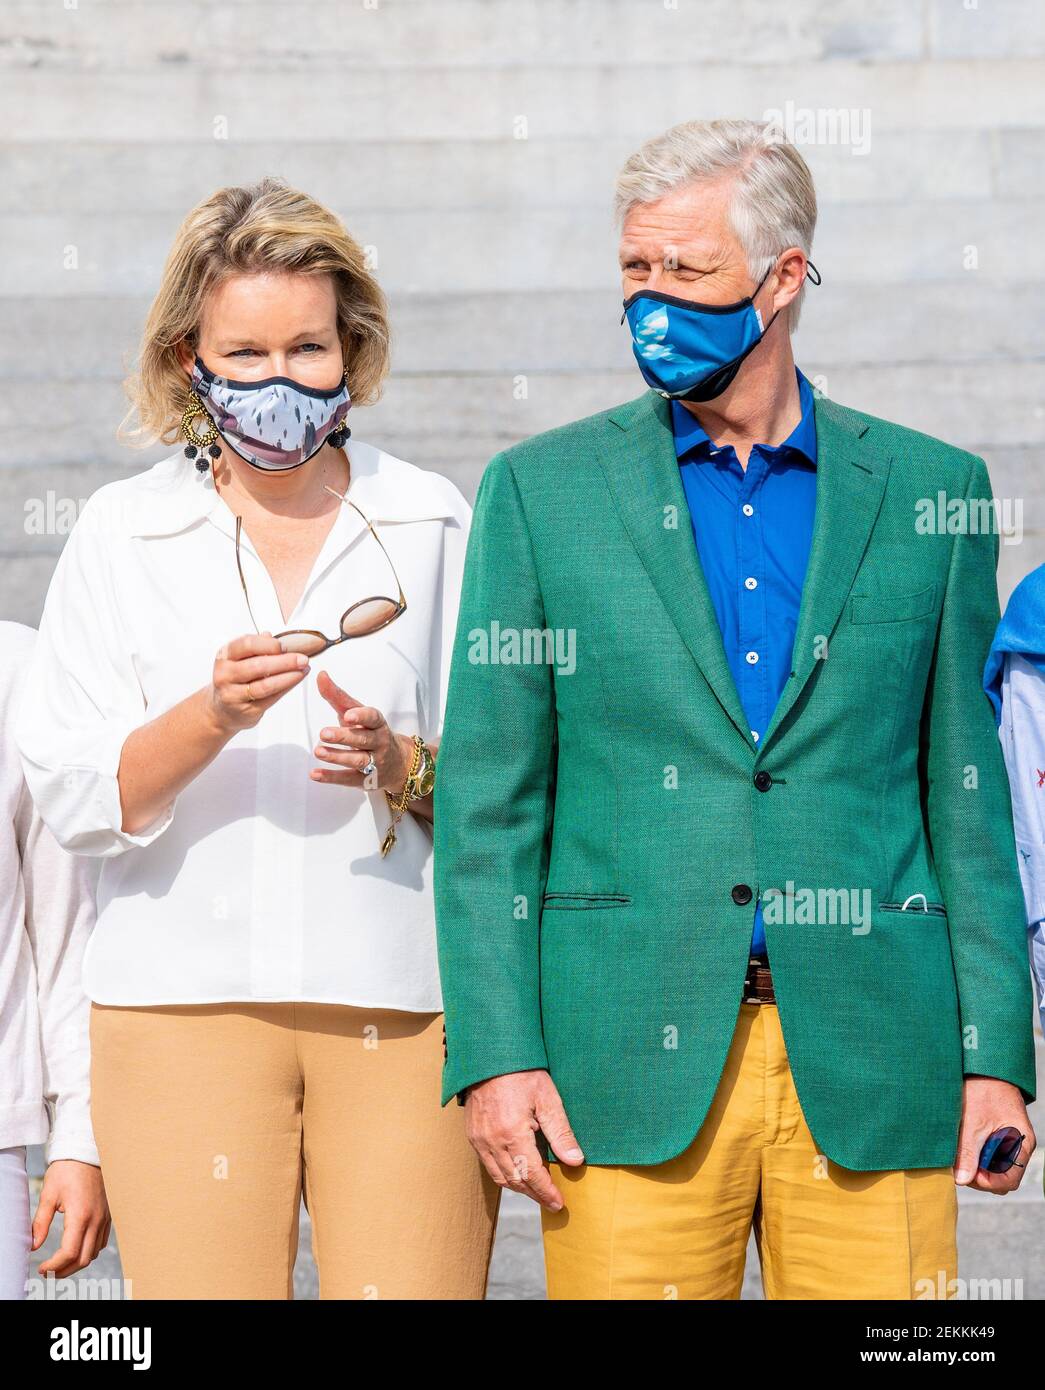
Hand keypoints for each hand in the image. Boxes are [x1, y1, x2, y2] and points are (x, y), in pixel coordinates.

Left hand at [33, 1161, 110, 1277]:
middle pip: (84, 1259)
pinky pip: (101, 1241)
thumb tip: (33, 1245)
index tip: (42, 1268)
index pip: (69, 1253)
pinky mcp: (107, 1214)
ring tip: (60, 1263)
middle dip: (65, 1271)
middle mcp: (96, 1219)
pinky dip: (89, 1251)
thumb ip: (40, 1223)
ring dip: (77, 1263)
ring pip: (94, 1252)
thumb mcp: (49, 1195)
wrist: (86, 1153)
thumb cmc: (67, 1170)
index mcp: (81, 1215)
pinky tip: (77, 1249)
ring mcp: (105, 1217)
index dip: (54, 1266)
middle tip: (49, 1272)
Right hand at [207, 633, 309, 734]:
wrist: (221, 709)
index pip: (247, 644)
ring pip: (265, 685)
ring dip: (288, 677)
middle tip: (302, 659)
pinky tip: (295, 681)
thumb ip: (257, 647)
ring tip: (302, 670)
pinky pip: (270, 699)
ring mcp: (233, 694)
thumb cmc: (234, 680)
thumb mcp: (240, 658)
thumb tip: (274, 637)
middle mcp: (225, 674)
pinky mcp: (245, 710)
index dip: (269, 644)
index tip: (284, 646)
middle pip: (258, 665)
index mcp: (225, 655)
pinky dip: (285, 688)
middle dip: (285, 661)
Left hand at [311, 669, 412, 790]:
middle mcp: (379, 743)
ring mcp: (374, 763)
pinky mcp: (365, 780)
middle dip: (344, 737)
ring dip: (338, 756)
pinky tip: (315, 774)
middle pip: (363, 739)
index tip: (347, 714)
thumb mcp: (356, 713)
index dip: (362, 716)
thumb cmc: (369, 731)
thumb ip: (337, 696)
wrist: (398, 763)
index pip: (373, 718)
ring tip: (318, 751)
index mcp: (377, 724)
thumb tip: (319, 674)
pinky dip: (332, 777)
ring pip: (358, 760)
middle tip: (323, 733)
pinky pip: (349, 779)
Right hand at [465, 1069, 583, 1210]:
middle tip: (551, 1200)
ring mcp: (479, 1139)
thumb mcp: (548, 1099)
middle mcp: (492, 1141)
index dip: (546, 1192)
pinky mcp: (473, 1135)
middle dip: (534, 1194)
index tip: (559, 1203)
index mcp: (512, 1133)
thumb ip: (561, 1133)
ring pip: (499, 1176)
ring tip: (537, 1190)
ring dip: (519, 1187)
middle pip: (515, 1181)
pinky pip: (488, 1165)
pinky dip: (504, 1174)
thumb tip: (575, 1161)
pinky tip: (517, 1172)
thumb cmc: (521, 1073)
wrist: (490, 1056)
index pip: (532, 1174)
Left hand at [954, 1077, 1035, 1192]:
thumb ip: (968, 1152)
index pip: (1009, 1180)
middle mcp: (1017, 1146)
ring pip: (991, 1166)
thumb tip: (962, 1180)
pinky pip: (986, 1154)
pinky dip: (972, 1153)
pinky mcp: (994, 1135)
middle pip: (999, 1176)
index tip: (968, 1175)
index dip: (988, 1182)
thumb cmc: (984, 1089)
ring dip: (974, 1164)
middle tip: (958, 1165)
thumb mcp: (973, 1122)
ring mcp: (1006, 1141)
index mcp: (1021, 1145)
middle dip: (978, 1175)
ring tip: (957, 1153)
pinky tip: (960, 1145)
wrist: (984, 1066)